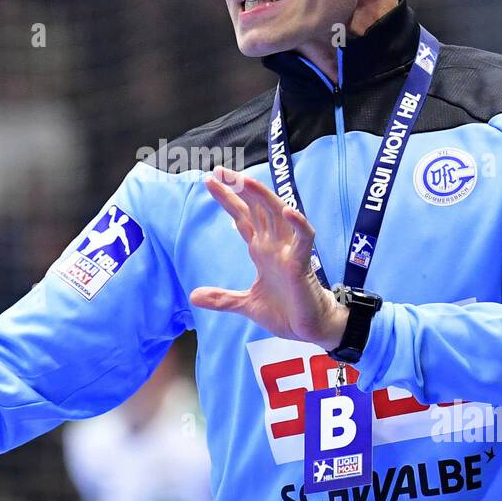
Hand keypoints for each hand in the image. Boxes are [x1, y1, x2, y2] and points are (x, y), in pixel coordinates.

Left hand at [189, 167, 348, 349]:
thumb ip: (222, 298)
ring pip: (277, 215)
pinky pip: (303, 238)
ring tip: (245, 181)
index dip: (228, 198)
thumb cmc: (284, 312)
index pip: (242, 217)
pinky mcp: (302, 263)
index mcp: (261, 250)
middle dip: (239, 189)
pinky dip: (297, 224)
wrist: (308, 329)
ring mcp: (288, 251)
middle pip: (256, 209)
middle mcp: (274, 245)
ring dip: (263, 197)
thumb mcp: (245, 304)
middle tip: (220, 171)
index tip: (210, 180)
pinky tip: (287, 212)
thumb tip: (193, 296)